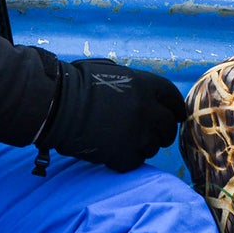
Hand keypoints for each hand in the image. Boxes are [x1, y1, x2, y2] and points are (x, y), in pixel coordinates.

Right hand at [38, 59, 185, 171]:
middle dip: (164, 130)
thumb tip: (146, 96)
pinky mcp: (123, 156)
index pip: (173, 98)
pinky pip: (136, 161)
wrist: (57, 106)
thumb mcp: (113, 72)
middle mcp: (146, 110)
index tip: (176, 115)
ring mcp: (136, 134)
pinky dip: (129, 158)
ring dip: (146, 145)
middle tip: (157, 134)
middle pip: (168, 126)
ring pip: (154, 146)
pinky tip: (117, 151)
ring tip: (130, 141)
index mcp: (146, 86)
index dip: (175, 108)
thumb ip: (135, 84)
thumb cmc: (79, 83)